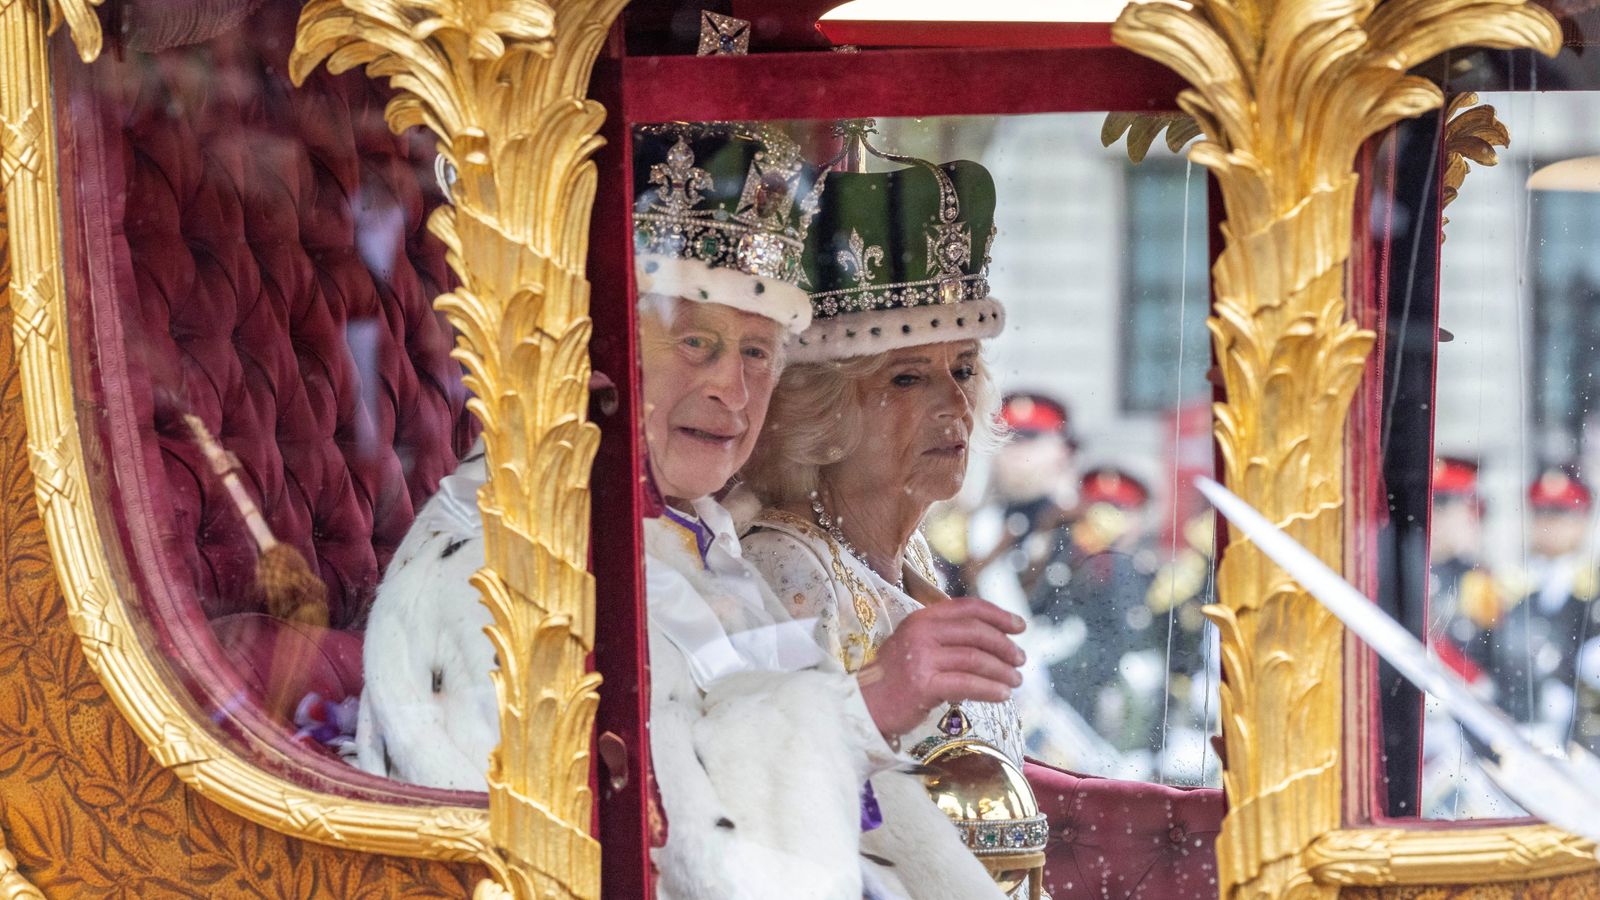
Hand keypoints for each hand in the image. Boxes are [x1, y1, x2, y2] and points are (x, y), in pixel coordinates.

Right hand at [856, 598, 1026, 739]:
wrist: (864, 705)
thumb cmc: (895, 679)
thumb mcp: (917, 646)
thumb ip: (947, 638)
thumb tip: (993, 641)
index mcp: (921, 618)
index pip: (968, 607)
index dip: (999, 614)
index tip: (1020, 626)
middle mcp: (921, 632)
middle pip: (976, 632)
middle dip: (1005, 645)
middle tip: (1021, 659)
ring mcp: (921, 657)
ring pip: (975, 659)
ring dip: (1002, 671)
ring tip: (1016, 680)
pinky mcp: (923, 684)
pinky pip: (967, 684)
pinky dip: (990, 689)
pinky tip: (1002, 695)